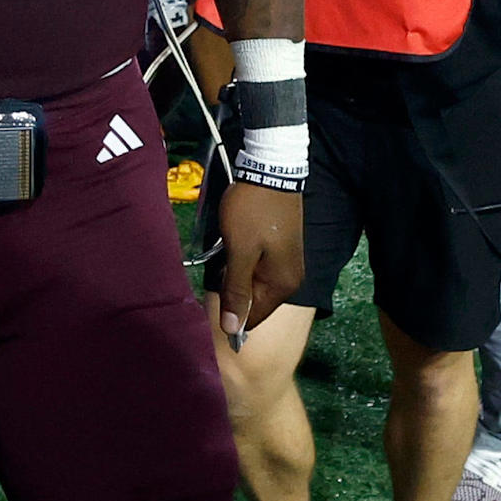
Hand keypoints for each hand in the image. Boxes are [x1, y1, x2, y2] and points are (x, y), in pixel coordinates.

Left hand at [210, 178, 302, 341]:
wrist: (271, 171)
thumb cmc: (252, 213)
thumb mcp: (240, 253)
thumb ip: (236, 291)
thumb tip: (232, 330)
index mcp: (283, 285)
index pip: (253, 317)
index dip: (229, 314)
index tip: (209, 295)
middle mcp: (291, 279)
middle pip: (254, 301)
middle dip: (232, 290)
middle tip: (218, 264)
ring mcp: (288, 264)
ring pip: (254, 284)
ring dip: (236, 275)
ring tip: (225, 253)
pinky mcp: (283, 250)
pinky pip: (259, 269)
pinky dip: (243, 263)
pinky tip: (234, 246)